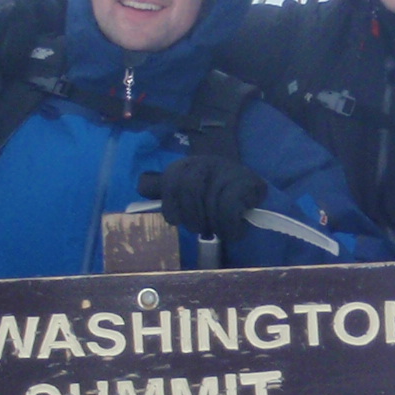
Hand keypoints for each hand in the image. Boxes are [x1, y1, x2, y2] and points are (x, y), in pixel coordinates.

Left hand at [140, 155, 267, 237]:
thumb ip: (163, 188)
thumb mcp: (186, 187)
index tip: (177, 220)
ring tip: (217, 230)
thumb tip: (141, 187)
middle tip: (199, 228)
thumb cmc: (213, 194)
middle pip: (189, 190)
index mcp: (187, 164)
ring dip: (212, 224)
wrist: (252, 190)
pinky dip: (229, 227)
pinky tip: (233, 231)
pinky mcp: (247, 182)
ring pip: (210, 202)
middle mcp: (206, 162)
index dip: (170, 206)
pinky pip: (229, 209)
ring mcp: (227, 170)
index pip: (169, 181)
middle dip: (192, 217)